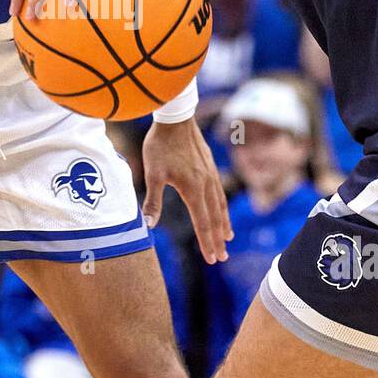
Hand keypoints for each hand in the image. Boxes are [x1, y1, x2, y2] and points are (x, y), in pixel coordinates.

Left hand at [142, 118, 232, 263]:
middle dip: (218, 239)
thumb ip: (153, 201)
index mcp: (193, 190)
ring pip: (220, 205)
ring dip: (223, 223)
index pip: (202, 223)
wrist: (175, 118)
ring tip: (228, 237)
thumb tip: (149, 225)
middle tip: (222, 257)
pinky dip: (222, 206)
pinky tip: (221, 208)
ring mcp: (210, 175)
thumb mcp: (153, 174)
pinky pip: (219, 192)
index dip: (207, 243)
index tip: (212, 259)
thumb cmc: (160, 146)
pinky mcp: (209, 166)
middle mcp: (206, 185)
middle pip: (214, 218)